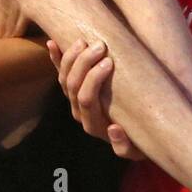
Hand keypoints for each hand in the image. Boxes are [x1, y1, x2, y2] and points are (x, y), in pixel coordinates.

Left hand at [46, 39, 145, 160]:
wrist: (136, 135)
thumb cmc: (139, 141)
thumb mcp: (136, 150)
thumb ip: (124, 146)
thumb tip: (113, 129)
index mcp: (94, 125)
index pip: (86, 99)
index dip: (93, 80)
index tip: (109, 62)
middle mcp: (80, 113)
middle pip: (73, 85)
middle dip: (84, 63)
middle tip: (100, 46)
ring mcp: (74, 101)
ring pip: (65, 78)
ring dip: (71, 58)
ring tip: (83, 41)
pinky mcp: (74, 90)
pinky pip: (61, 74)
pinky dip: (56, 59)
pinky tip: (52, 43)